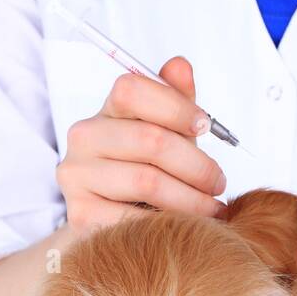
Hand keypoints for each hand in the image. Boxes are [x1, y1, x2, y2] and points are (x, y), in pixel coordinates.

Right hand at [56, 57, 227, 235]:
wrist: (115, 223)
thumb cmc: (148, 172)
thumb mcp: (166, 135)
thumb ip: (175, 102)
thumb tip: (180, 66)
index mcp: (105, 111)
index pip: (133, 89)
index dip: (175, 106)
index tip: (205, 127)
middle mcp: (83, 138)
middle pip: (149, 139)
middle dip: (197, 164)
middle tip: (219, 183)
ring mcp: (77, 177)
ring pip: (148, 181)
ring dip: (191, 199)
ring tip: (212, 210)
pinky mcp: (81, 215)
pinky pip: (137, 219)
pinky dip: (169, 225)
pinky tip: (185, 229)